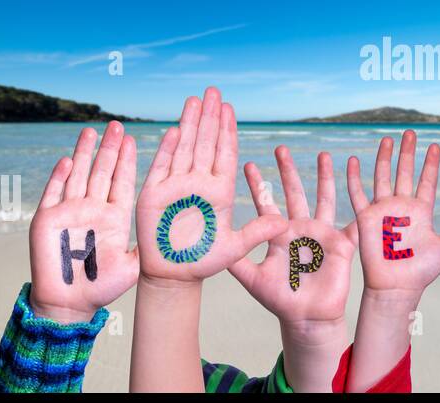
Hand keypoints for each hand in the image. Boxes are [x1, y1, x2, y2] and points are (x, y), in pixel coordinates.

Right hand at [29, 121, 138, 322]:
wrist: (69, 304)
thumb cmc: (101, 289)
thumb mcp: (131, 268)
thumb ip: (144, 249)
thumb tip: (165, 236)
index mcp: (114, 217)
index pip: (121, 182)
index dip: (126, 161)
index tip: (132, 139)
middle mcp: (92, 210)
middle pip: (101, 172)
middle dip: (108, 150)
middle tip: (116, 125)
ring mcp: (69, 212)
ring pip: (78, 176)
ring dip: (84, 154)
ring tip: (91, 132)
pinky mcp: (47, 220)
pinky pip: (53, 193)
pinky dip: (59, 177)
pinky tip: (67, 160)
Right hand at [135, 87, 286, 285]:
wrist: (173, 275)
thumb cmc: (203, 262)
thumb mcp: (235, 248)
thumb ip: (257, 233)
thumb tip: (284, 223)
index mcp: (219, 191)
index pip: (224, 153)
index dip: (227, 130)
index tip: (230, 108)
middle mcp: (198, 183)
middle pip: (205, 143)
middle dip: (210, 117)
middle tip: (214, 90)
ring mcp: (175, 186)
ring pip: (184, 147)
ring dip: (189, 124)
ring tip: (195, 100)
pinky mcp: (154, 193)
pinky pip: (162, 166)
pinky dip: (167, 148)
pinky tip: (174, 129)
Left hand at [228, 147, 354, 390]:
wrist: (306, 317)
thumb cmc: (279, 298)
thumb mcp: (252, 278)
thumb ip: (234, 260)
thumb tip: (207, 245)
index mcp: (278, 234)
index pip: (266, 203)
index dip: (258, 185)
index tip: (248, 164)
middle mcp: (299, 228)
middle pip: (294, 193)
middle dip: (287, 171)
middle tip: (280, 147)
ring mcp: (321, 234)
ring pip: (323, 198)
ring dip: (324, 177)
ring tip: (323, 154)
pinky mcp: (341, 244)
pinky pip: (354, 222)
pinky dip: (359, 205)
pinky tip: (362, 190)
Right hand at [347, 130, 439, 294]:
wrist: (395, 286)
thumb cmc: (421, 271)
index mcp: (421, 211)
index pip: (427, 181)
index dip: (431, 164)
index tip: (435, 146)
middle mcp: (402, 207)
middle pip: (405, 172)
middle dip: (408, 153)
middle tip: (411, 133)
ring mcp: (383, 210)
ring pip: (382, 177)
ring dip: (384, 158)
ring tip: (388, 139)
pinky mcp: (365, 218)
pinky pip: (357, 194)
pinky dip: (354, 177)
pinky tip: (353, 160)